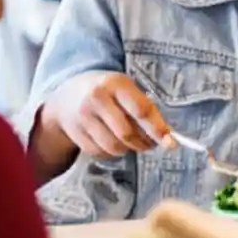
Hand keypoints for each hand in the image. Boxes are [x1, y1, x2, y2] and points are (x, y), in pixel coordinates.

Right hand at [38, 71, 170, 159]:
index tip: (170, 142)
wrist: (67, 94)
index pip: (141, 110)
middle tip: (153, 144)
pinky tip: (114, 142)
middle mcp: (97, 99)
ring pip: (114, 147)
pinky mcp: (75, 133)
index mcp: (116, 84)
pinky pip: (100, 153)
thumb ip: (144, 107)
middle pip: (127, 133)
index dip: (158, 129)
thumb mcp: (125, 88)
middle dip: (144, 143)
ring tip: (134, 142)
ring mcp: (83, 117)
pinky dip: (112, 153)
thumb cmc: (107, 92)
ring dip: (129, 150)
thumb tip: (166, 135)